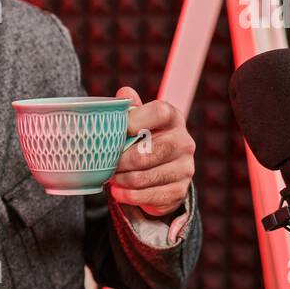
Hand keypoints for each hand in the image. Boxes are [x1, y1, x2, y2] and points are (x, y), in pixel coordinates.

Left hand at [110, 87, 194, 217]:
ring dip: (120, 179)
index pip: (158, 112)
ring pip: (143, 177)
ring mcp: (185, 168)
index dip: (134, 120)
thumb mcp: (138, 122)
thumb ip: (130, 109)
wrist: (162, 172)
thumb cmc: (144, 139)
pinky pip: (148, 196)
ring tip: (109, 178)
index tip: (116, 131)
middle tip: (104, 163)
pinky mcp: (179, 191)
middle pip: (147, 152)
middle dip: (120, 160)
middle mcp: (184, 142)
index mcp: (173, 118)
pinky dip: (127, 196)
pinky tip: (117, 192)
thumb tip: (124, 92)